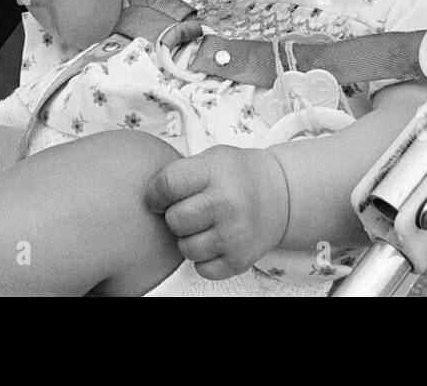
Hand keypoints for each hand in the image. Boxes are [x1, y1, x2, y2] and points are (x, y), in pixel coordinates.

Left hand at [144, 145, 289, 279]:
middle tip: (187, 210)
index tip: (160, 197)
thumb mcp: (211, 158)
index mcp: (215, 172)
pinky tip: (214, 240)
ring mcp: (235, 234)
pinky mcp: (241, 259)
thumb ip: (179, 174)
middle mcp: (227, 203)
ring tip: (202, 224)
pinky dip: (203, 258)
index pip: (167, 185)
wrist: (281, 193)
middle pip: (174, 220)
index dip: (155, 194)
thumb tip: (145, 200)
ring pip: (185, 248)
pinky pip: (202, 268)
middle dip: (174, 217)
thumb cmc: (236, 174)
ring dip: (188, 238)